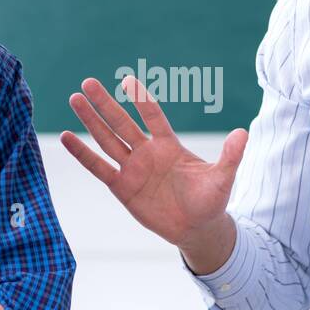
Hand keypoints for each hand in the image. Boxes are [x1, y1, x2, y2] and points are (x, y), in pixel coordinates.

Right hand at [60, 74, 247, 250]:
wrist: (196, 228)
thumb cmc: (210, 200)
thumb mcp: (222, 178)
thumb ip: (230, 156)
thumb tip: (243, 132)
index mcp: (168, 145)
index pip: (152, 116)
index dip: (141, 99)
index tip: (128, 80)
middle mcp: (147, 152)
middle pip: (122, 123)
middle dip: (105, 104)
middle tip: (88, 82)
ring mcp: (132, 169)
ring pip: (107, 139)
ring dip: (91, 121)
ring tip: (74, 99)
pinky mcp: (121, 187)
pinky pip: (98, 168)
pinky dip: (82, 153)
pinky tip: (65, 137)